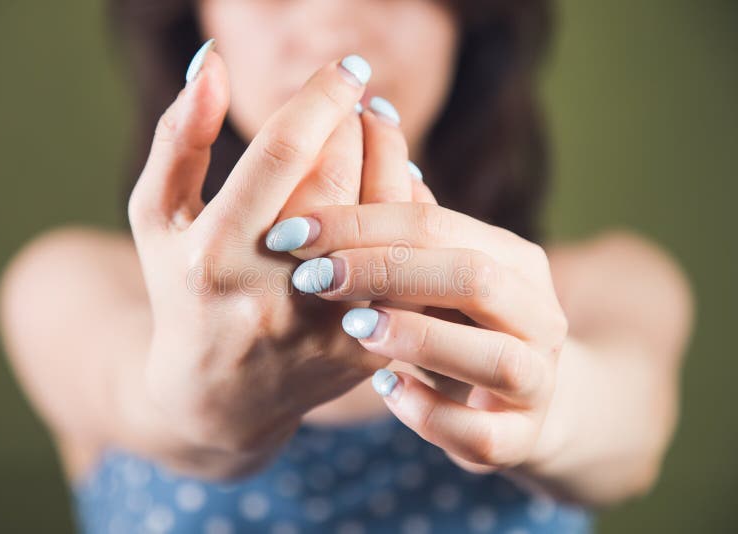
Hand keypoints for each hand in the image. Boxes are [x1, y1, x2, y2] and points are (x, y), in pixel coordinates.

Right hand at [128, 47, 390, 455]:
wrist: (214, 398)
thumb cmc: (180, 291)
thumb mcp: (157, 217)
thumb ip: (180, 137)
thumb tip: (212, 61)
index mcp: (213, 253)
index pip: (283, 152)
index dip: (323, 98)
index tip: (348, 67)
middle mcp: (271, 292)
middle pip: (342, 180)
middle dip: (359, 123)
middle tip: (361, 99)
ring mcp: (322, 326)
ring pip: (387, 221)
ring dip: (394, 160)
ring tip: (380, 130)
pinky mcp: (361, 349)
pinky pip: (409, 267)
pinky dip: (412, 218)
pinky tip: (398, 192)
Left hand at [276, 202, 568, 471]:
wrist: (514, 402)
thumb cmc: (459, 325)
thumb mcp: (436, 273)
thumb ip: (405, 226)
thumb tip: (363, 136)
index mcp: (516, 260)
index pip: (438, 225)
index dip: (361, 223)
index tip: (292, 233)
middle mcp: (539, 316)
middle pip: (473, 277)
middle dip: (385, 271)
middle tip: (313, 277)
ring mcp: (537, 381)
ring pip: (494, 357)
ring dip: (417, 336)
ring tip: (351, 327)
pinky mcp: (519, 438)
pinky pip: (479, 432)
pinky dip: (427, 412)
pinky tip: (384, 388)